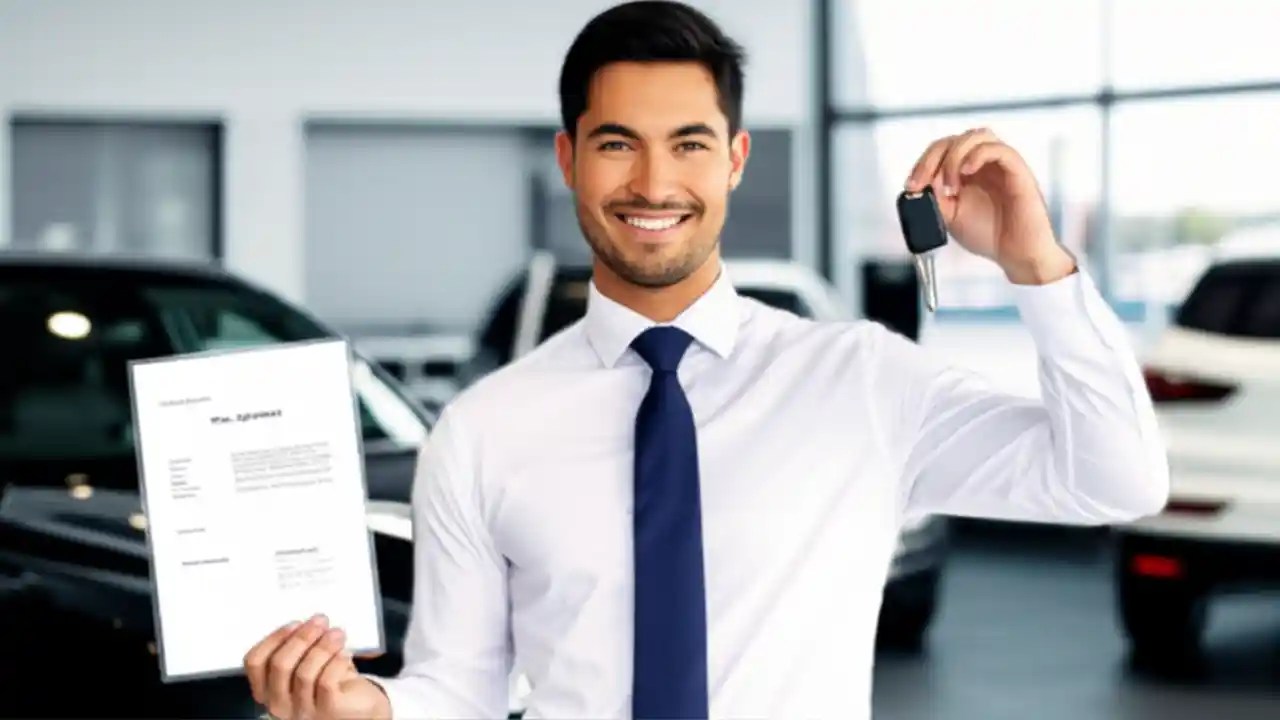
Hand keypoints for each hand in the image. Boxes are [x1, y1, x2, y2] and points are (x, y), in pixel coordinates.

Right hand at [243, 614, 389, 719]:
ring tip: (337, 634)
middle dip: (302, 637)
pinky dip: (336, 662)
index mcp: (267, 690)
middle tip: (321, 621)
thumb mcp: (307, 663)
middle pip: (279, 664)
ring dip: (323, 646)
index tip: (295, 623)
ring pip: (304, 672)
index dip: (274, 638)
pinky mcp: (327, 711)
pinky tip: (345, 653)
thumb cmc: (332, 682)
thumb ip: (300, 647)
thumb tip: (308, 622)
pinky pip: (326, 682)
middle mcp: (279, 704)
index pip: (255, 662)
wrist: (359, 707)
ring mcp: (302, 711)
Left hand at [905, 127, 1075, 284]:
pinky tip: (965, 172)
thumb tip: (921, 183)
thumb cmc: (990, 235)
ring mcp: (1001, 165)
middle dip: (932, 158)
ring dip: (954, 156)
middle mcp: (983, 164)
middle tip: (922, 182)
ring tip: (949, 185)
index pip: (942, 150)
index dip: (923, 163)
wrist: (1016, 255)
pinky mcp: (1017, 171)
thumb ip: (935, 197)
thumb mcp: (949, 216)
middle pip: (955, 139)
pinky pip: (999, 149)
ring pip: (977, 136)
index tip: (912, 186)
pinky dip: (977, 155)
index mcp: (967, 172)